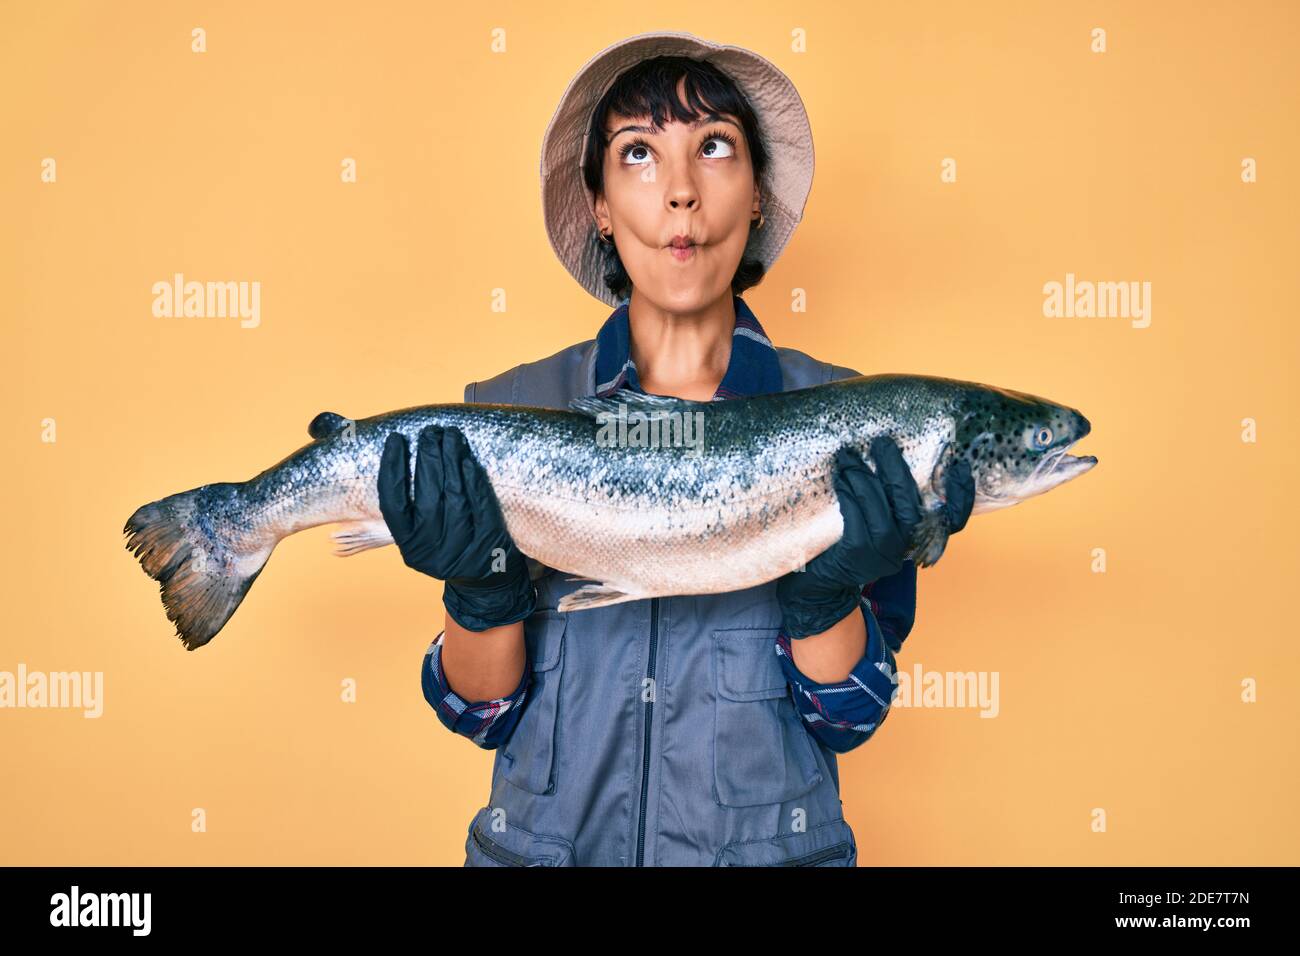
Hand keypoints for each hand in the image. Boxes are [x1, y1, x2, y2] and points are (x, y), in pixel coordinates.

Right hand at [378, 424, 535, 631]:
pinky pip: (479, 503)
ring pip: (454, 495)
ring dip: (451, 460)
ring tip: (450, 437)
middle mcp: (431, 548)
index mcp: (408, 545)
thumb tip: (402, 456)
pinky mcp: (488, 540)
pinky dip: (473, 478)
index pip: (393, 501)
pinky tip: (468, 459)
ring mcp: (461, 546)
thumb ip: (410, 510)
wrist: (485, 583)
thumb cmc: (448, 549)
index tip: (395, 439)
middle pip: (426, 493)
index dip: (391, 467)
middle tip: (429, 432)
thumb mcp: (422, 539)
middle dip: (427, 456)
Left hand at [777, 435, 965, 638]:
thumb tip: (890, 453)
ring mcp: (882, 557)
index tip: (960, 466)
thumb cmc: (847, 542)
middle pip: (912, 508)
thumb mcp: (875, 522)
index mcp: (917, 539)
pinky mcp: (857, 558)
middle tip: (882, 444)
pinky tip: (841, 480)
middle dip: (897, 471)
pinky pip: (857, 521)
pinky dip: (850, 496)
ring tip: (849, 457)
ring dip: (866, 480)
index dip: (961, 497)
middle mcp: (905, 550)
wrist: (819, 583)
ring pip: (883, 513)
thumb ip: (889, 499)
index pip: (952, 522)